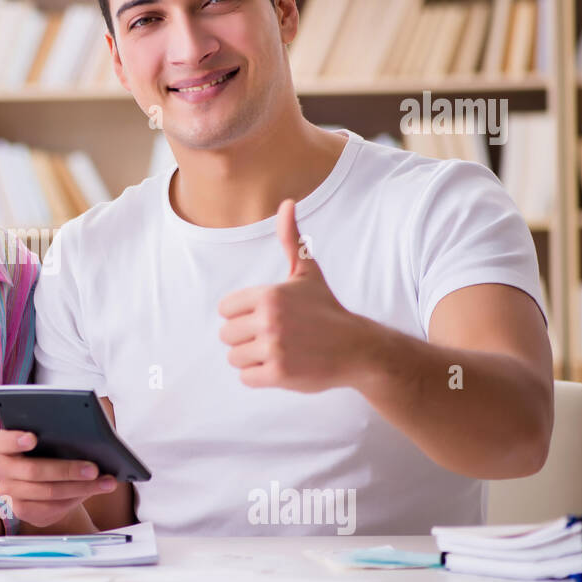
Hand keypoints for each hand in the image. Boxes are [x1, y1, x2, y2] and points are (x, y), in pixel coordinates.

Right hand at [0, 429, 114, 527]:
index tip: (33, 438)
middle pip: (31, 470)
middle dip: (66, 470)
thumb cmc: (49, 451)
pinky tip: (94, 490)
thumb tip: (86, 432)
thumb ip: (55, 432)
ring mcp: (9, 492)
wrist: (47, 482)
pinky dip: (76, 499)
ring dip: (79, 487)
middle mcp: (1, 468)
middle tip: (93, 468)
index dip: (13, 440)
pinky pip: (51, 507)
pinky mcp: (22, 510)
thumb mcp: (49, 439)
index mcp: (1, 445)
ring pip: (46, 492)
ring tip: (103, 481)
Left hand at [217, 199, 366, 391]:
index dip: (242, 315)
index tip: (266, 318)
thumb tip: (287, 202)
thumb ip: (291, 239)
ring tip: (278, 352)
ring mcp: (274, 347)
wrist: (357, 348)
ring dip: (252, 358)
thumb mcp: (307, 273)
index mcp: (269, 294)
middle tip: (274, 337)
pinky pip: (246, 378)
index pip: (225, 310)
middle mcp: (269, 319)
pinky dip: (259, 376)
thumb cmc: (326, 310)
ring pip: (234, 358)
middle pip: (226, 335)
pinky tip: (281, 367)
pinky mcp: (278, 373)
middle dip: (246, 339)